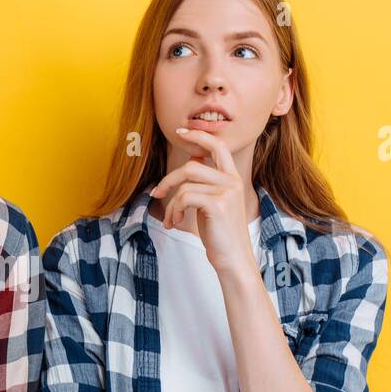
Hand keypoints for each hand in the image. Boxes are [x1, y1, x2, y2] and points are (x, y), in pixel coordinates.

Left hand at [149, 128, 255, 276]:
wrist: (233, 259)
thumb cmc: (220, 233)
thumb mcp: (213, 203)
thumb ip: (206, 181)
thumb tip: (193, 157)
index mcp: (232, 178)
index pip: (218, 145)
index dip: (198, 136)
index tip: (181, 132)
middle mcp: (232, 181)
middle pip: (191, 165)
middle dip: (169, 179)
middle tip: (157, 193)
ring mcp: (226, 191)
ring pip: (185, 184)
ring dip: (170, 203)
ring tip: (170, 219)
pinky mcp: (218, 204)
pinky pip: (184, 197)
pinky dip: (174, 210)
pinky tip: (176, 222)